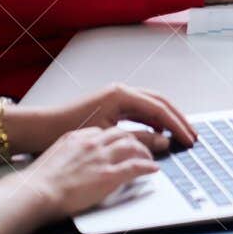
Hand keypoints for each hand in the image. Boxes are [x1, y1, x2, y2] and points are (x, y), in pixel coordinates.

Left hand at [16, 84, 196, 156]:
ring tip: (180, 134)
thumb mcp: (108, 137)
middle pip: (159, 102)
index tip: (189, 139)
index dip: (178, 124)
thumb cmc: (68, 130)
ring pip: (151, 105)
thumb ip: (139, 138)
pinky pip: (140, 110)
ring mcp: (116, 97)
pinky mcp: (110, 105)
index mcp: (121, 95)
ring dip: (167, 119)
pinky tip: (157, 132)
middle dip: (178, 119)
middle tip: (192, 136)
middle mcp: (120, 91)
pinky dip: (153, 120)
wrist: (39, 129)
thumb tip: (164, 141)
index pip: (159, 108)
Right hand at [23, 126, 160, 219]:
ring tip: (151, 158)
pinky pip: (135, 166)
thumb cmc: (40, 181)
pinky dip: (147, 167)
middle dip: (138, 138)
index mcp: (78, 137)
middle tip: (146, 145)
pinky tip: (153, 170)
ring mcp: (102, 158)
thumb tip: (77, 158)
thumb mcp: (55, 156)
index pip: (106, 132)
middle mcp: (93, 144)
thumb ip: (70, 152)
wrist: (36, 192)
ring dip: (146, 151)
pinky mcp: (109, 175)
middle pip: (123, 134)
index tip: (124, 141)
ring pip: (133, 146)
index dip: (119, 137)